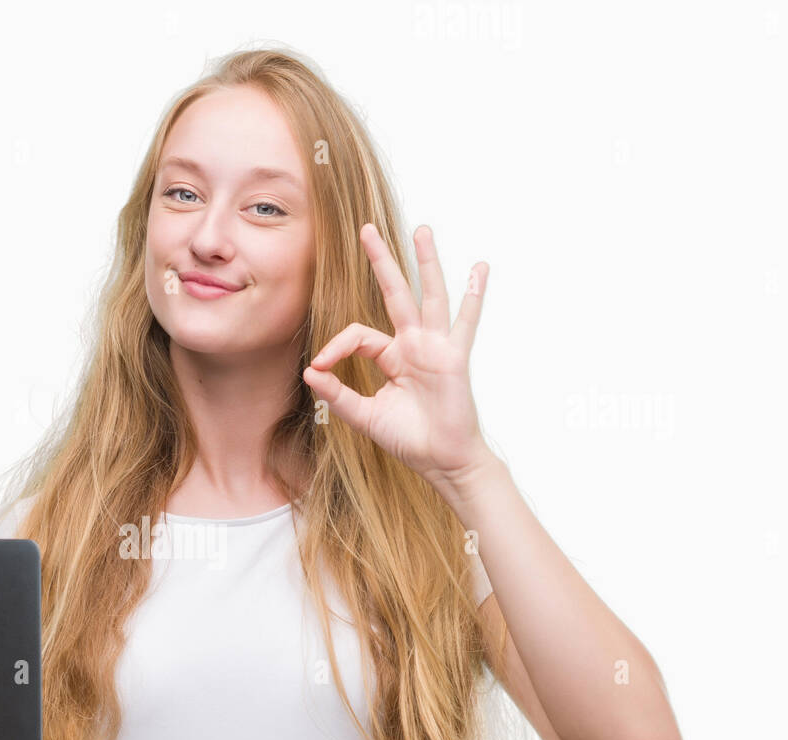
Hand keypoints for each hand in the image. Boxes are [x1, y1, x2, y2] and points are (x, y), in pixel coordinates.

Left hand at [302, 223, 492, 490]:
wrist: (442, 461)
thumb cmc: (409, 439)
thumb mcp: (365, 415)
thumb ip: (337, 393)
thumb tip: (308, 371)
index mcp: (391, 357)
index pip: (359, 334)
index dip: (336, 345)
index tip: (320, 366)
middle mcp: (413, 345)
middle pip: (394, 293)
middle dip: (380, 261)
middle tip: (366, 229)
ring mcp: (435, 347)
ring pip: (428, 296)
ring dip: (425, 263)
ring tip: (421, 231)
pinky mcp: (453, 358)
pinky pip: (465, 323)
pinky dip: (473, 296)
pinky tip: (479, 269)